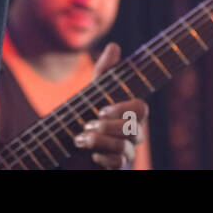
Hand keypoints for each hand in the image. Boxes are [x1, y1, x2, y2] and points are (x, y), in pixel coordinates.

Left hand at [74, 42, 147, 168]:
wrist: (70, 147)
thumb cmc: (87, 116)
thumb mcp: (93, 93)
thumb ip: (104, 72)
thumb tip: (115, 46)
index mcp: (130, 114)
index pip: (141, 109)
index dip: (122, 108)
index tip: (100, 109)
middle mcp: (133, 134)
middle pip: (135, 129)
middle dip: (108, 126)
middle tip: (88, 125)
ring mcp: (128, 153)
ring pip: (124, 147)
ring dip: (99, 141)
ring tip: (81, 139)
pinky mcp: (118, 167)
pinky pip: (118, 164)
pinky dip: (102, 158)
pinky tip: (92, 155)